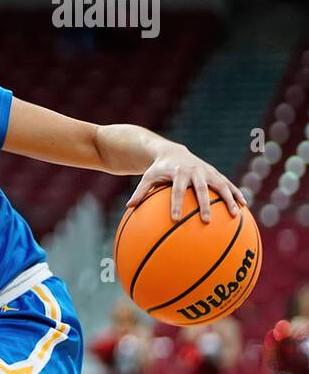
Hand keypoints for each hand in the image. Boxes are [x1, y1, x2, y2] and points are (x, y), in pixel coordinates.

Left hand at [124, 146, 243, 222]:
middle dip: (204, 205)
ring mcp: (208, 172)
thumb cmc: (159, 169)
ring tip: (235, 215)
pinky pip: (228, 184)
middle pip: (201, 189)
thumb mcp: (148, 177)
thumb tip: (129, 207)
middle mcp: (195, 171)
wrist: (174, 152)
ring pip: (221, 186)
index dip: (176, 204)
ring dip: (228, 199)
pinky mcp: (216, 174)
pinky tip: (244, 206)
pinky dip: (236, 193)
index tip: (175, 219)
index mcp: (178, 173)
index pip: (176, 190)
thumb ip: (140, 192)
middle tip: (206, 221)